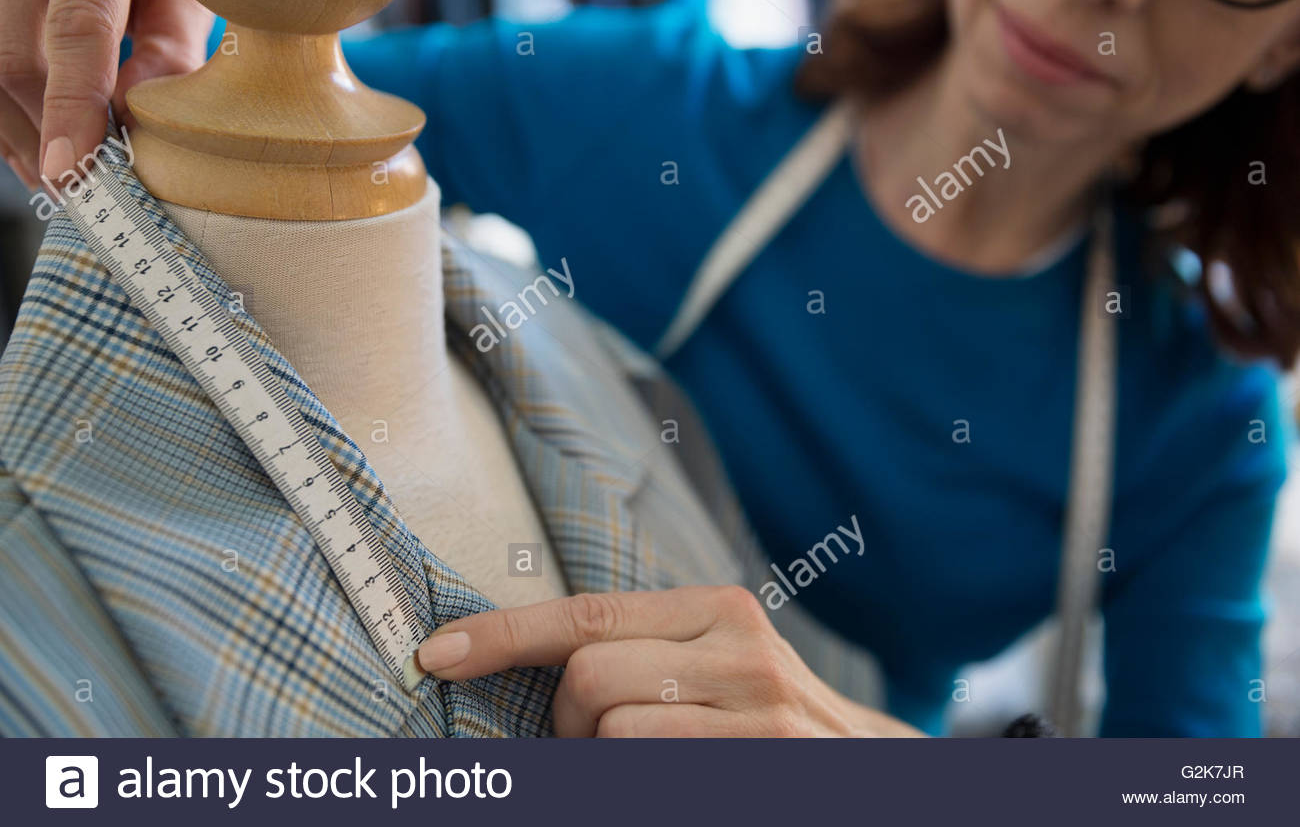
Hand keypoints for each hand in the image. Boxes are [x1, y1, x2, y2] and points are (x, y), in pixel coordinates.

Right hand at [0, 0, 211, 189]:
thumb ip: (171, 48)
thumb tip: (135, 122)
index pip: (78, 24)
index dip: (74, 105)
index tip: (74, 168)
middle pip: (15, 55)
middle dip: (46, 135)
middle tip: (83, 192)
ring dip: (19, 134)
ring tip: (60, 179)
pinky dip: (2, 114)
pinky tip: (33, 145)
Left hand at [417, 585, 924, 737]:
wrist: (865, 765)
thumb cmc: (760, 714)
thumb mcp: (712, 660)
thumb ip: (640, 649)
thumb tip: (532, 663)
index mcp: (716, 608)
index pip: (585, 615)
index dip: (502, 634)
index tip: (436, 653)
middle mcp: (740, 649)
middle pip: (585, 679)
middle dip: (568, 724)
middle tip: (599, 743)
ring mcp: (758, 714)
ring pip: (610, 736)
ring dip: (599, 761)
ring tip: (643, 764)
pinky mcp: (764, 765)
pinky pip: (640, 774)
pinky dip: (624, 784)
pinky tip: (671, 776)